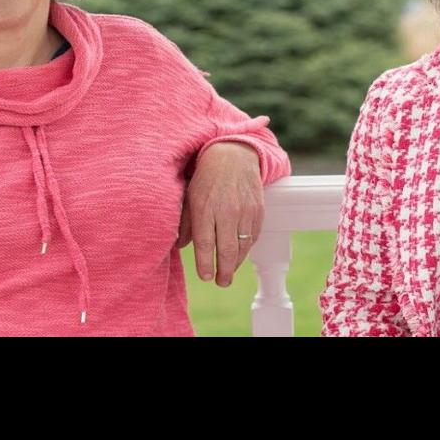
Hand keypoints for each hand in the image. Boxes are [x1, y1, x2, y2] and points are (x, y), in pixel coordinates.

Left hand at [178, 143, 262, 286]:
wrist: (234, 156)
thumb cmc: (207, 177)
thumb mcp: (190, 197)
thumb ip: (186, 222)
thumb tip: (182, 246)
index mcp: (205, 208)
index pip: (204, 243)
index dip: (205, 263)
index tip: (205, 277)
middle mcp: (226, 211)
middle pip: (226, 250)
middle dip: (223, 271)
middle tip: (221, 283)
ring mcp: (245, 211)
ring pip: (242, 246)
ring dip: (236, 263)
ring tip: (229, 272)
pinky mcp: (258, 211)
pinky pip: (253, 236)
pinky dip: (247, 248)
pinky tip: (240, 253)